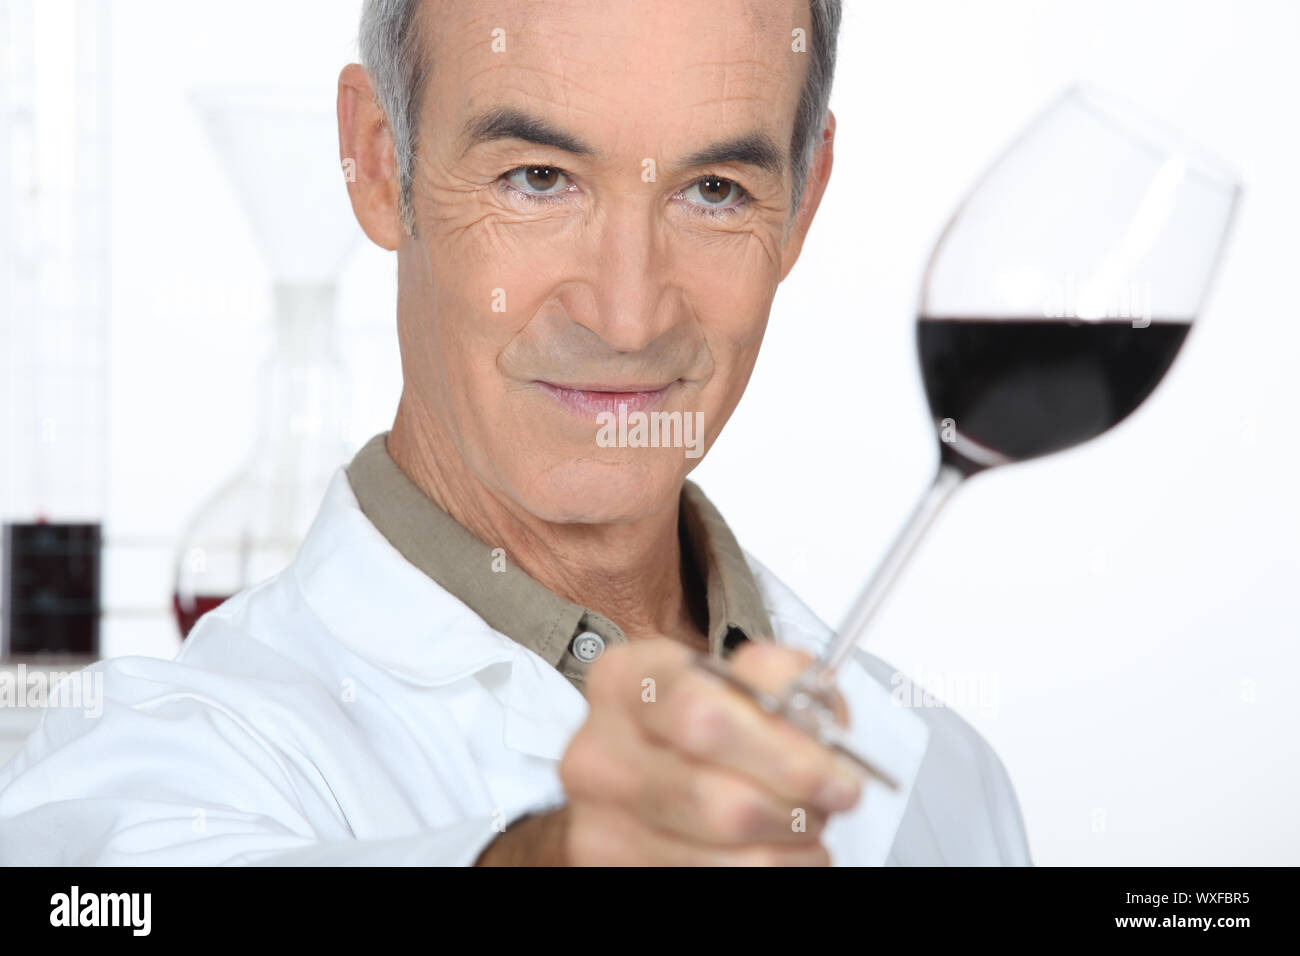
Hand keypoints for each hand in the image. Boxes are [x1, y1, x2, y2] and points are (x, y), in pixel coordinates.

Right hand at [479, 639, 864, 864]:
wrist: (643, 773)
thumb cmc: (698, 723)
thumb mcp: (738, 679)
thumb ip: (779, 678)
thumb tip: (807, 711)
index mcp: (627, 681)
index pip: (704, 717)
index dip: (783, 754)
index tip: (835, 774)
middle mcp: (598, 751)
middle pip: (719, 802)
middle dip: (795, 809)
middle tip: (828, 802)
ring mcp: (598, 819)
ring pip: (721, 857)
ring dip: (787, 849)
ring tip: (801, 826)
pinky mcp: (611, 867)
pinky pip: (710, 880)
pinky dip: (766, 870)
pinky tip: (772, 848)